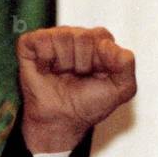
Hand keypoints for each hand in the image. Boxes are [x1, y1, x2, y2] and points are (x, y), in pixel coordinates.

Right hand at [17, 26, 136, 152]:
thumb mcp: (121, 89)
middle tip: (78, 76)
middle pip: (82, 36)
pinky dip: (44, 59)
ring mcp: (53, 38)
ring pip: (62, 37)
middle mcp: (76, 35)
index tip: (97, 75)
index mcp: (100, 42)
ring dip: (63, 63)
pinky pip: (39, 39)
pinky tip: (46, 70)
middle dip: (82, 63)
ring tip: (62, 74)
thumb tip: (108, 45)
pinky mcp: (31, 44)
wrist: (61, 121)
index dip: (100, 60)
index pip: (102, 37)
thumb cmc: (90, 103)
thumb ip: (127, 65)